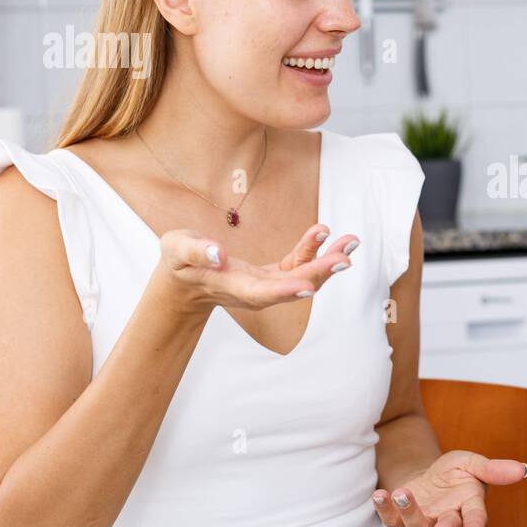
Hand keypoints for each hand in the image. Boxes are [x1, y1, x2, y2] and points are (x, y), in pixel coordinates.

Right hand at [152, 223, 358, 314]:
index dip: (285, 290)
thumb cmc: (179, 263)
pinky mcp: (271, 275)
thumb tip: (219, 252)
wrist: (184, 282)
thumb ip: (195, 251)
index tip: (308, 286)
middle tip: (345, 257)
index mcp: (230, 286)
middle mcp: (254, 291)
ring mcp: (266, 285)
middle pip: (291, 287)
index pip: (260, 293)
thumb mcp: (176, 250)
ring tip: (350, 242)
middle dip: (319, 273)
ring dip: (326, 261)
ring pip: (301, 277)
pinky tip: (326, 233)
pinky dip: (312, 250)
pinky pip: (296, 264)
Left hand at [372, 451, 526, 526]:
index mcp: (468, 506)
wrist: (425, 476)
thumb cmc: (452, 473)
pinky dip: (384, 507)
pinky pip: (391, 518)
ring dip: (409, 512)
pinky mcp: (401, 518)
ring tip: (403, 493)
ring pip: (416, 526)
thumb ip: (492, 469)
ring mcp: (423, 521)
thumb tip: (522, 469)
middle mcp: (446, 518)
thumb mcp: (471, 463)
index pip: (475, 519)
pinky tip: (381, 494)